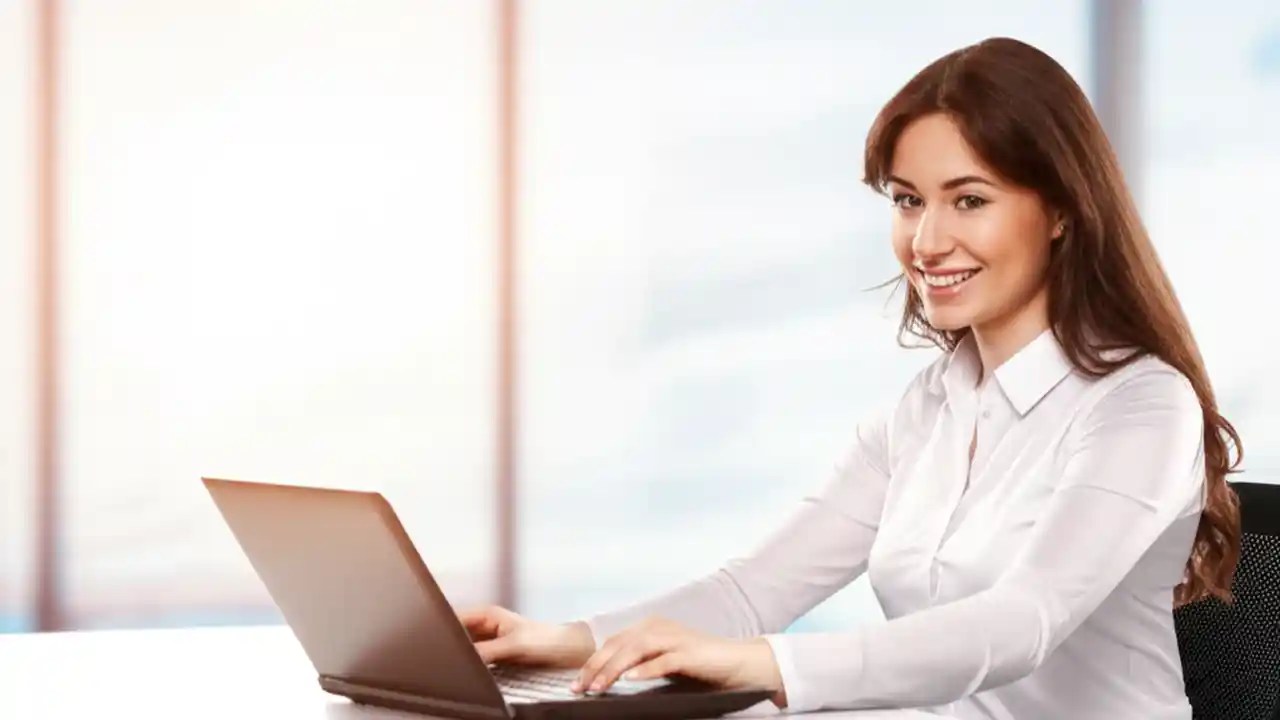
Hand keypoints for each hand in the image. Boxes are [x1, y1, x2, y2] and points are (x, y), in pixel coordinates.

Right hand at [457, 605, 595, 667]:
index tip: (436, 642)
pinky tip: (469, 670)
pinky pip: (476, 658)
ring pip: (467, 647)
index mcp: (489, 614)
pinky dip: (472, 663)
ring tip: (455, 664)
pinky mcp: (496, 653)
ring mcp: (490, 639)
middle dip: (452, 643)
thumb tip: (465, 658)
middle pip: (459, 633)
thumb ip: (487, 651)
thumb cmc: (547, 640)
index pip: (457, 618)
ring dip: (462, 654)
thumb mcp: (514, 645)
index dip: (445, 628)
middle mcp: (487, 625)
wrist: (567, 651)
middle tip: (445, 657)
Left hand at [572, 616, 786, 706]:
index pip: (613, 643)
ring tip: (599, 687)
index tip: (578, 683)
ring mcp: (675, 638)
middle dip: (596, 667)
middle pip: (619, 644)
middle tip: (580, 687)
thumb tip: (607, 678)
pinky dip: (646, 669)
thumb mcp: (663, 661)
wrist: (739, 662)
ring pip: (636, 650)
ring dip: (614, 669)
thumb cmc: (701, 665)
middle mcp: (659, 628)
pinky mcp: (691, 653)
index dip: (592, 662)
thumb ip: (639, 663)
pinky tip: (631, 679)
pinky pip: (664, 660)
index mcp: (650, 627)